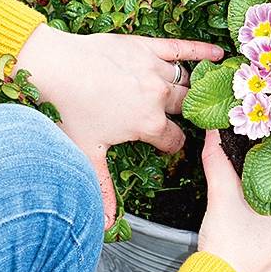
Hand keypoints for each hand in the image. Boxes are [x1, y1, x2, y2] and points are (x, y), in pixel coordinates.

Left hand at [17, 24, 223, 227]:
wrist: (53, 68)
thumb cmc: (67, 110)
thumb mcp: (87, 153)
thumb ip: (104, 188)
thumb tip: (107, 224)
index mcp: (148, 124)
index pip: (175, 140)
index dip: (173, 145)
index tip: (168, 144)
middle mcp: (158, 97)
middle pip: (187, 108)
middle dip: (189, 115)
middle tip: (190, 117)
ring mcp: (155, 69)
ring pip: (186, 81)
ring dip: (193, 88)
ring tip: (204, 92)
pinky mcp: (148, 47)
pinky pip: (182, 48)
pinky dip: (202, 51)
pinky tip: (217, 54)